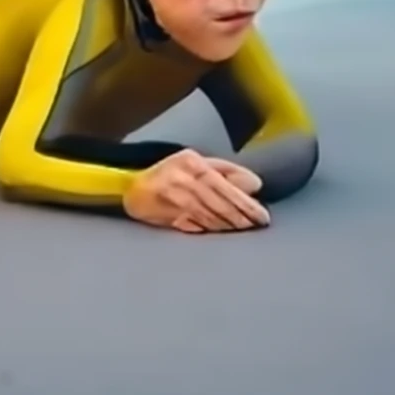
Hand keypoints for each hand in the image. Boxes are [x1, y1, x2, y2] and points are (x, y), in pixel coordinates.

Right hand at [123, 149, 269, 233]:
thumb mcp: (197, 162)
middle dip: (241, 216)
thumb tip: (255, 185)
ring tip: (245, 229)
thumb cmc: (170, 174)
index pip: (226, 186)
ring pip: (211, 217)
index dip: (245, 203)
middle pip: (220, 203)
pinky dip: (213, 230)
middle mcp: (184, 181)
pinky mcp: (169, 218)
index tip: (262, 214)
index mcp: (193, 163)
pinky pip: (197, 226)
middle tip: (258, 224)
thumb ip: (226, 171)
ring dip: (230, 225)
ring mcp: (175, 201)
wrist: (132, 189)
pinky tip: (224, 233)